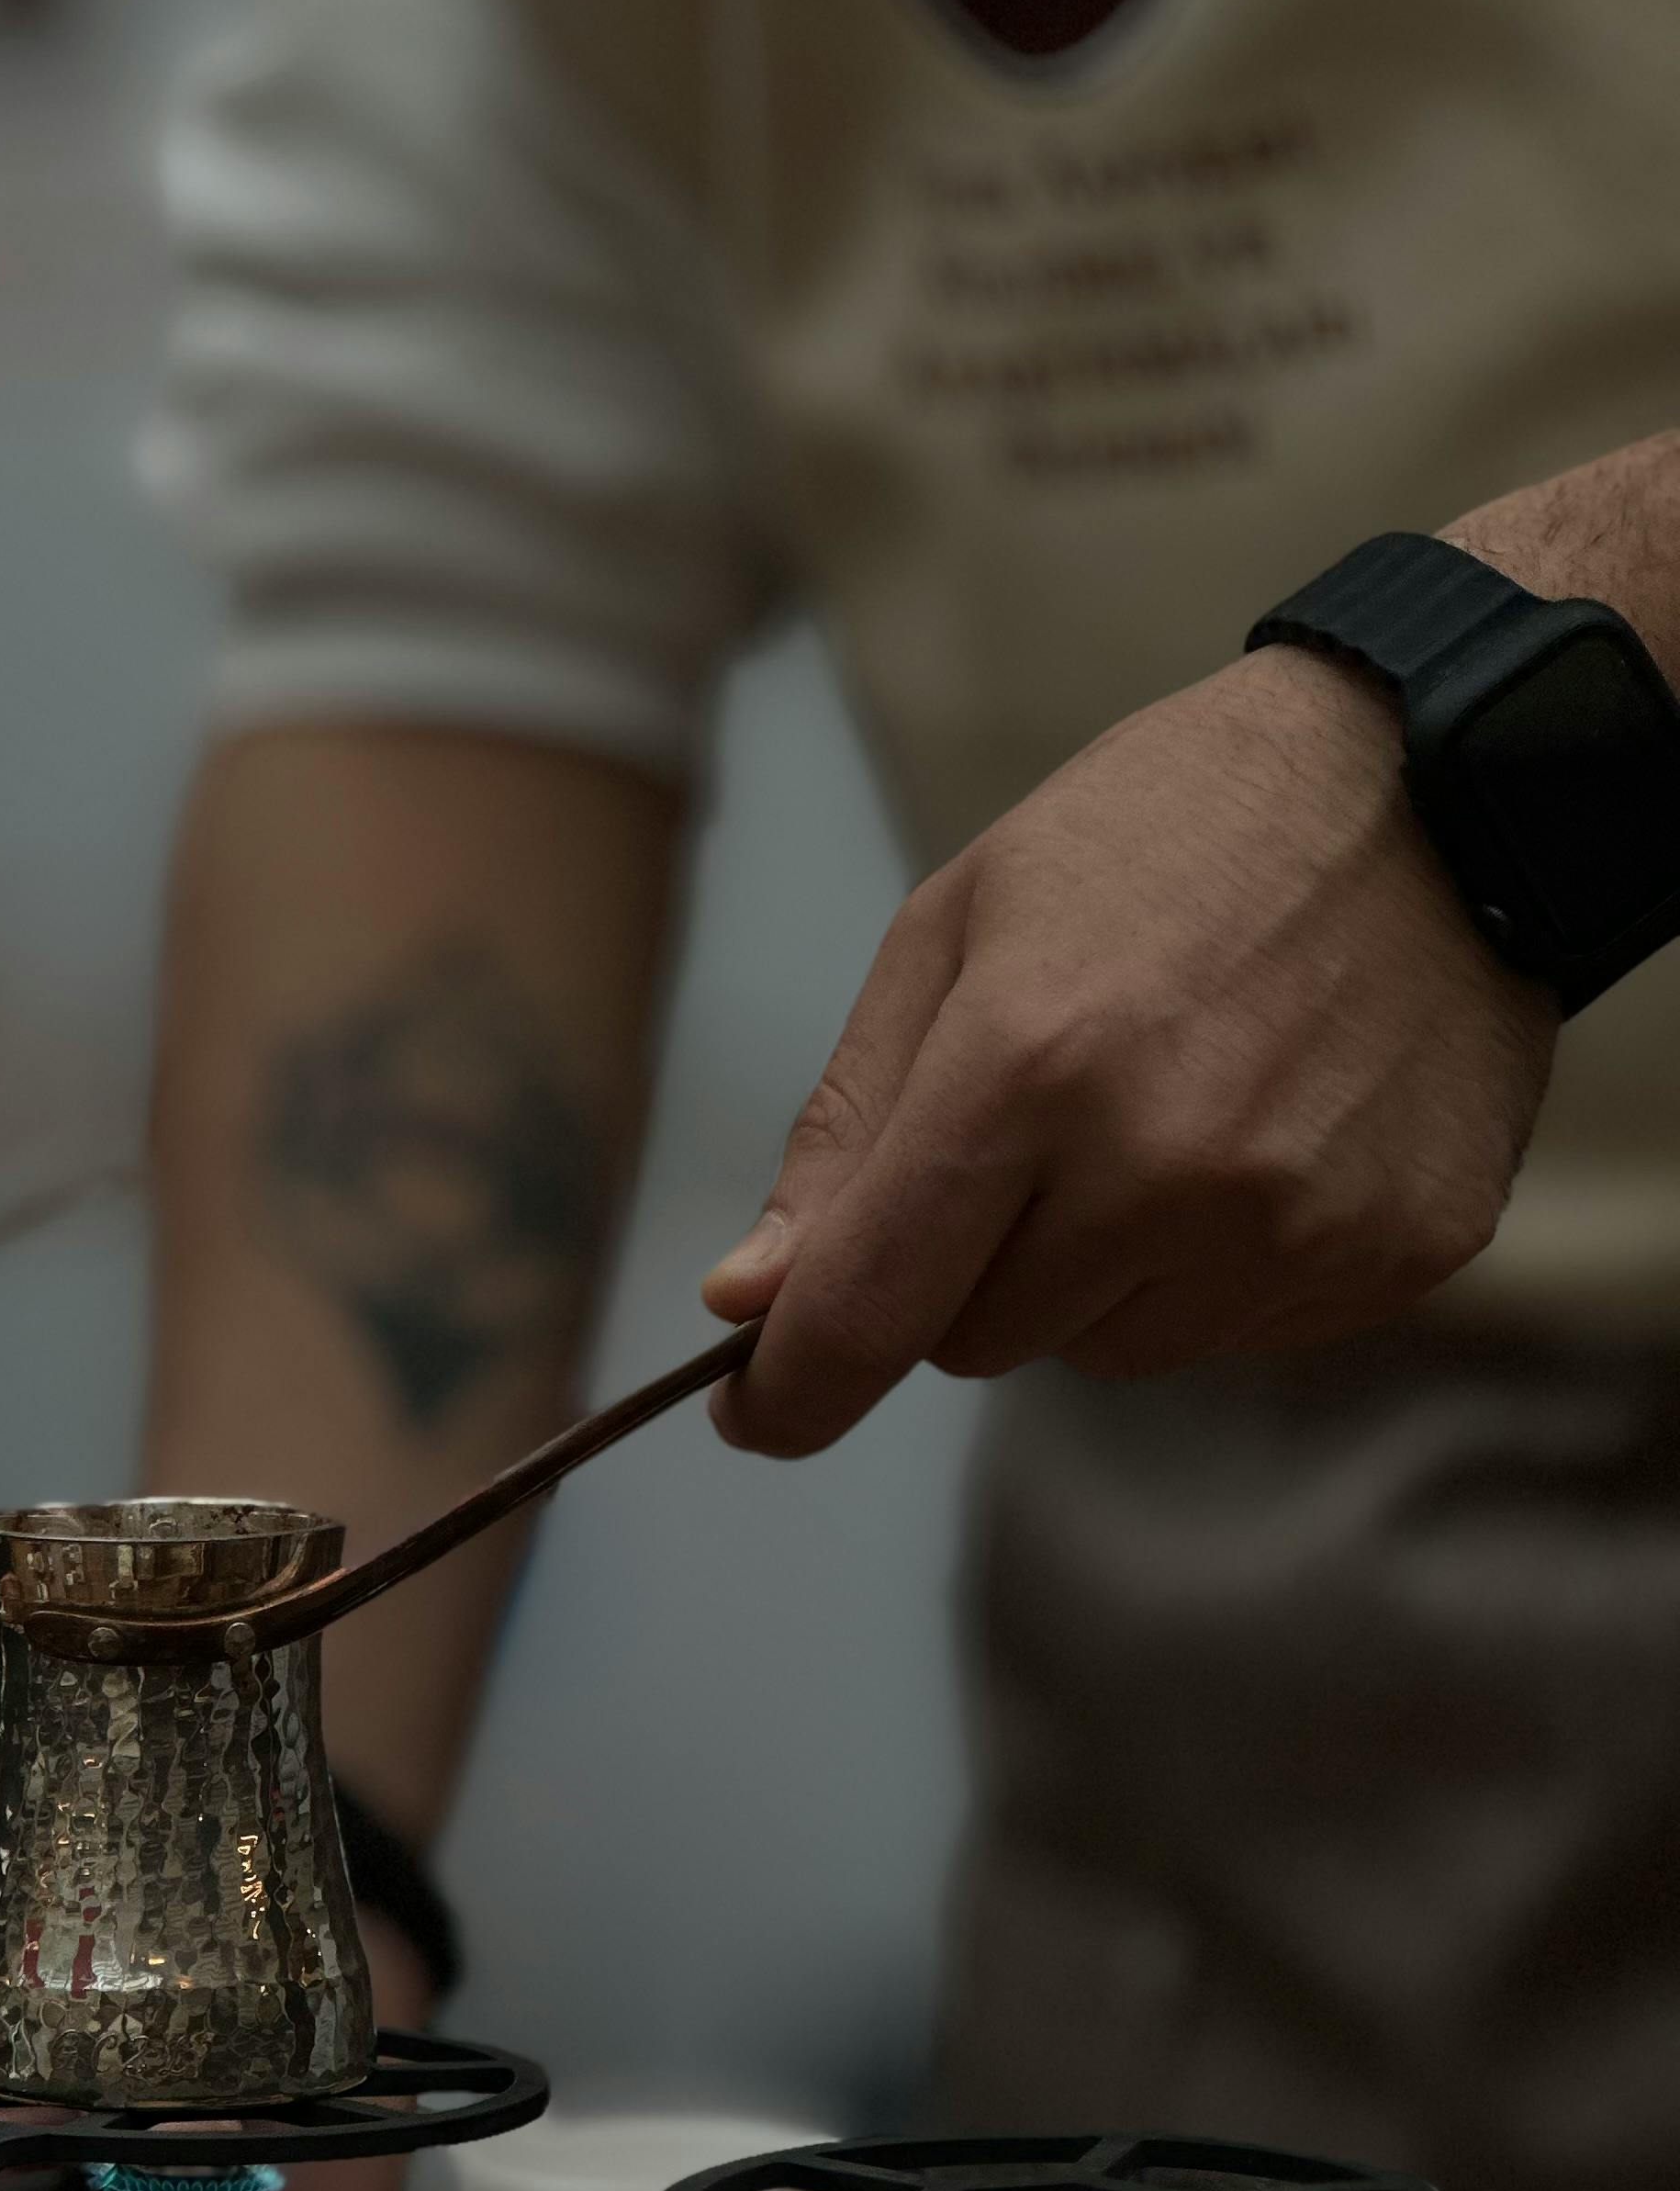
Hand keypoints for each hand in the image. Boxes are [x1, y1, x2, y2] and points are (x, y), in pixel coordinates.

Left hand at [702, 645, 1556, 1455]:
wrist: (1443, 776)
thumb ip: (845, 1128)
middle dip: (965, 1264)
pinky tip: (1261, 1131)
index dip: (792, 1386)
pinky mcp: (1396, 1257)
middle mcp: (1164, 1168)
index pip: (869, 1310)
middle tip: (1035, 1125)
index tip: (754, 1413)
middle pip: (976, 1340)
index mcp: (1029, 1065)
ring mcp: (1292, 1225)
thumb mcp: (959, 924)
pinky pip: (1231, 1332)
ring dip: (1092, 1270)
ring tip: (1163, 1107)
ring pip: (1101, 1351)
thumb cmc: (1166, 830)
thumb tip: (746, 1300)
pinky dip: (1211, 1265)